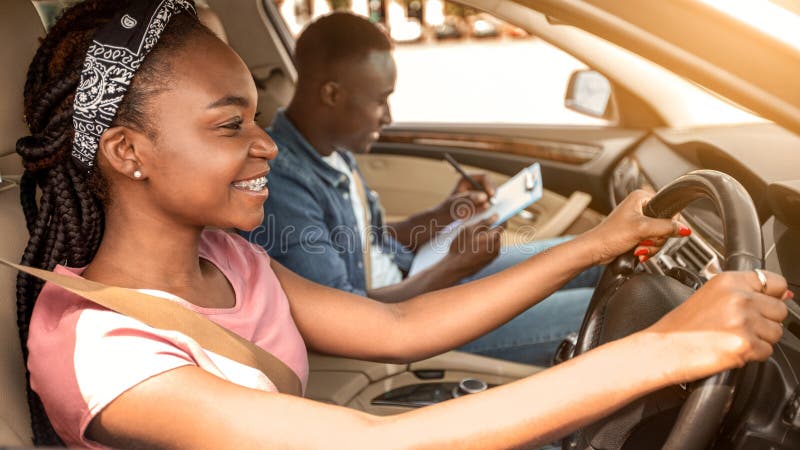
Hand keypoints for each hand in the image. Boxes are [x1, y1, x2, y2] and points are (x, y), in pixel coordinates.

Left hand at [437, 173, 495, 221]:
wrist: (444, 218)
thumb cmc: (448, 210)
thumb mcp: (458, 205)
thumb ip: (471, 200)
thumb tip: (484, 197)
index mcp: (466, 179)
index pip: (484, 177)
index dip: (490, 185)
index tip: (491, 195)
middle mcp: (473, 183)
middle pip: (490, 184)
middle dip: (492, 193)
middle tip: (493, 204)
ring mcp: (478, 190)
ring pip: (491, 193)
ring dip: (490, 201)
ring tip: (481, 210)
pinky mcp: (480, 199)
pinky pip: (489, 200)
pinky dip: (488, 205)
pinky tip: (481, 212)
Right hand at [441, 216, 502, 278]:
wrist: (455, 267)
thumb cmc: (460, 247)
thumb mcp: (469, 230)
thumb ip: (484, 222)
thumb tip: (496, 216)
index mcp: (493, 238)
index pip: (502, 225)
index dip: (500, 219)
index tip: (495, 216)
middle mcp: (496, 247)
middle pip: (498, 233)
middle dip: (490, 230)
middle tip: (477, 229)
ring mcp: (494, 255)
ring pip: (494, 242)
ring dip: (487, 239)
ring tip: (473, 240)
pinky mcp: (490, 261)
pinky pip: (490, 250)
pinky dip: (485, 247)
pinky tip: (474, 248)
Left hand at [585, 190, 688, 263]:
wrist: (595, 250)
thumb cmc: (609, 236)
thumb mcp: (642, 229)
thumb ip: (666, 227)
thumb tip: (684, 229)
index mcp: (641, 198)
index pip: (669, 209)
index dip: (667, 224)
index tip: (658, 232)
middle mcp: (640, 207)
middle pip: (665, 225)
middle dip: (656, 238)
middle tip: (644, 240)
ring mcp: (638, 221)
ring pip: (659, 236)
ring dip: (651, 246)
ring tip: (638, 247)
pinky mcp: (636, 233)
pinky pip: (651, 242)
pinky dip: (647, 249)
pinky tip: (638, 251)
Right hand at [646, 270, 791, 384]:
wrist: (663, 349)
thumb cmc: (681, 326)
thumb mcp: (710, 296)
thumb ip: (745, 292)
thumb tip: (786, 295)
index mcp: (729, 281)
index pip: (775, 282)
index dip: (773, 296)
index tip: (765, 303)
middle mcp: (738, 297)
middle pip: (780, 310)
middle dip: (765, 321)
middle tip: (738, 327)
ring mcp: (743, 321)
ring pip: (776, 332)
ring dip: (759, 339)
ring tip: (732, 338)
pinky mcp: (745, 344)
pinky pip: (767, 351)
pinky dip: (752, 355)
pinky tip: (730, 349)